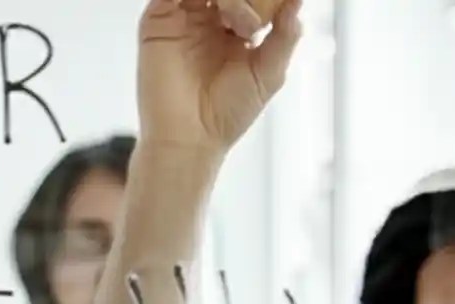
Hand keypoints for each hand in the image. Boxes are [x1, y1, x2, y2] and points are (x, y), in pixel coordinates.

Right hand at [137, 0, 303, 153]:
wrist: (190, 138)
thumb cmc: (227, 115)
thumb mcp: (270, 73)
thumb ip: (286, 34)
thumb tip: (298, 1)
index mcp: (233, 30)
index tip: (277, 8)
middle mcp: (206, 22)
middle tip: (254, 22)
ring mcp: (181, 21)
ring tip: (239, 22)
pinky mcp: (156, 24)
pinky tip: (216, 10)